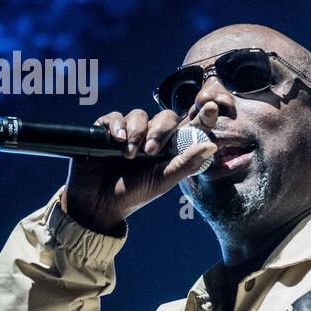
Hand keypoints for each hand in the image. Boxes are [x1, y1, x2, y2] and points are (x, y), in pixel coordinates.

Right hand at [62, 107, 216, 233]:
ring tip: (128, 156)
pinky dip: (117, 126)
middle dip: (160, 130)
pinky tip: (116, 141)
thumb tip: (211, 147)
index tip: (211, 107)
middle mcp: (152, 138)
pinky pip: (116, 117)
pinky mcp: (107, 130)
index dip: (202, 116)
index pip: (190, 127)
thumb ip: (186, 164)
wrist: (98, 202)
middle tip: (150, 151)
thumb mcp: (163, 181)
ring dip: (136, 133)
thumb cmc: (134, 194)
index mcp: (171, 150)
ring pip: (139, 114)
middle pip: (165, 117)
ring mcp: (130, 133)